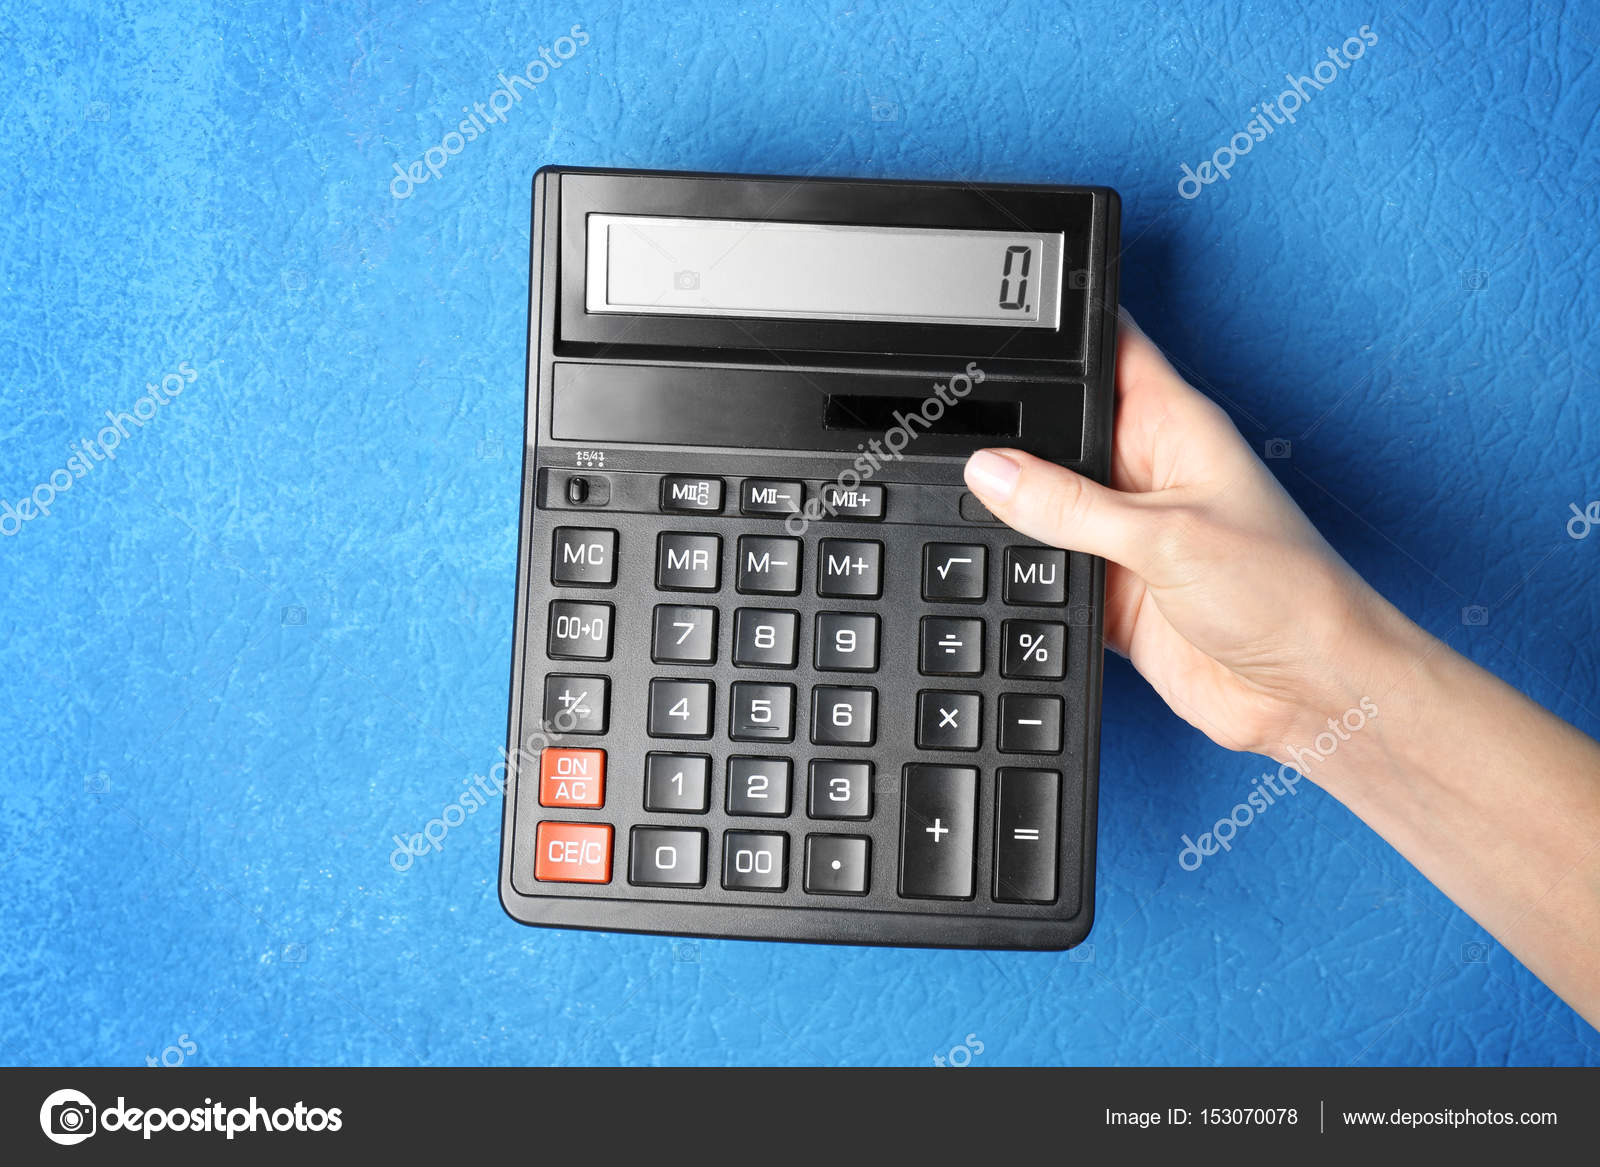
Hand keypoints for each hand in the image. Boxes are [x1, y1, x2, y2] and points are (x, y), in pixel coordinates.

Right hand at [962, 309, 1418, 759]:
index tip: (994, 338)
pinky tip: (1003, 580)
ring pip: (1042, 508)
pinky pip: (1046, 575)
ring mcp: (1124, 536)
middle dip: (1011, 437)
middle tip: (962, 447)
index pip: (1109, 352)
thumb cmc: (1284, 594)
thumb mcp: (1166, 536)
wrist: (1306, 693)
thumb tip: (992, 471)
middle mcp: (1145, 474)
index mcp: (1174, 427)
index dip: (1059, 338)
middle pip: (1057, 433)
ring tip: (973, 517)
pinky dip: (1024, 582)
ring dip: (1014, 518)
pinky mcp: (1111, 592)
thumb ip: (1071, 506)